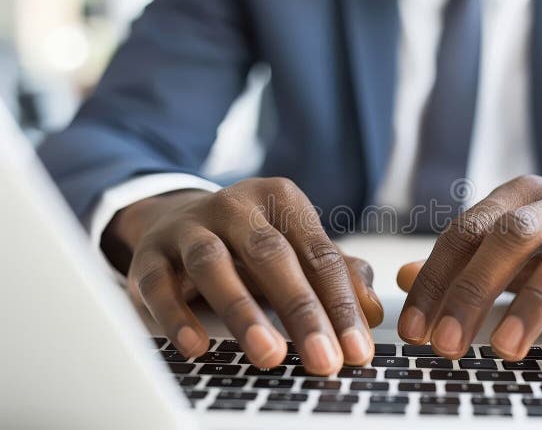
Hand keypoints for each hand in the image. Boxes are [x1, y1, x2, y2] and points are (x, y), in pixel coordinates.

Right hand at [104, 178, 382, 374]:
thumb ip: (338, 276)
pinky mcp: (149, 254)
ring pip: (213, 264)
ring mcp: (188, 227)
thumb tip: (372, 312)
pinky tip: (197, 346)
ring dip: (243, 312)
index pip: (319, 255)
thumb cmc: (250, 246)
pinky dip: (176, 315)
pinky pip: (158, 283)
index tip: (357, 350)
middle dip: (301, 311)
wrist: (176, 221)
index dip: (341, 305)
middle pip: (271, 256)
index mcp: (281, 200)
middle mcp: (235, 205)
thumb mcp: (297, 251)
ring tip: (269, 355)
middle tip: (323, 359)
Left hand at [397, 175, 541, 366]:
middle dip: (473, 291)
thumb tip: (405, 280)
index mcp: (521, 196)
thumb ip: (462, 261)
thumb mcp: (512, 245)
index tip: (414, 330)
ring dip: (534, 304)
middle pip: (512, 237)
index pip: (466, 233)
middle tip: (447, 345)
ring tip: (506, 350)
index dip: (436, 281)